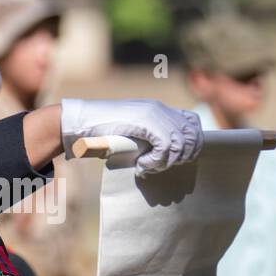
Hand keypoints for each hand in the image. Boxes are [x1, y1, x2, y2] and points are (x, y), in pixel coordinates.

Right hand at [60, 99, 202, 173]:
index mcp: (159, 109)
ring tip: (147, 166)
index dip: (192, 143)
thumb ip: (153, 139)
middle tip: (160, 165)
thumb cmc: (103, 133)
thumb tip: (174, 156)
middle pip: (193, 136)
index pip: (193, 122)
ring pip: (180, 144)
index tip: (178, 158)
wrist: (81, 124)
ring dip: (166, 162)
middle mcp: (161, 109)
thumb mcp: (134, 134)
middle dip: (182, 157)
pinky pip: (165, 148)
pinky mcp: (146, 123)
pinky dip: (155, 162)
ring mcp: (154, 114)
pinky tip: (141, 165)